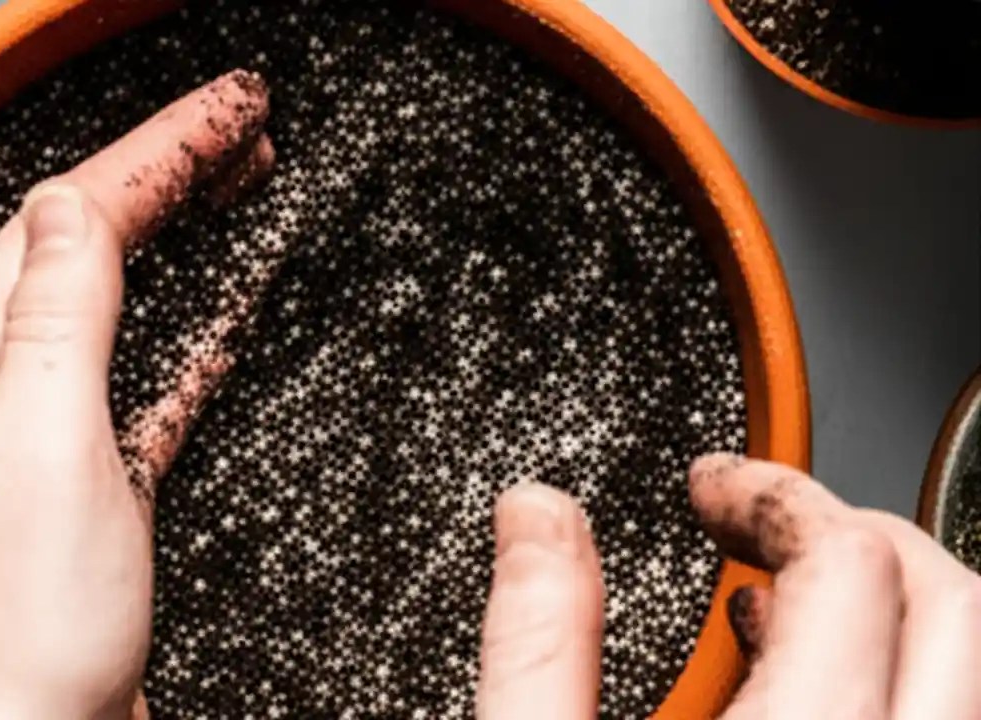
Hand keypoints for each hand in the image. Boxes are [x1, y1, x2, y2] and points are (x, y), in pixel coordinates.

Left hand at [0, 70, 272, 719]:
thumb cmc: (18, 621)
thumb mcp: (41, 441)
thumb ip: (54, 317)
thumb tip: (71, 207)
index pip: (66, 218)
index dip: (153, 154)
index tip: (227, 114)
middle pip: (81, 248)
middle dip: (161, 179)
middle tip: (240, 138)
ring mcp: (33, 439)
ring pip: (110, 307)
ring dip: (172, 245)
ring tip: (229, 196)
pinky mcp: (79, 489)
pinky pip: (132, 387)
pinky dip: (175, 345)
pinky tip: (210, 331)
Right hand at [476, 455, 980, 719]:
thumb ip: (537, 638)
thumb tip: (534, 513)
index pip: (845, 561)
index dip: (770, 489)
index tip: (709, 485)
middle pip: (949, 597)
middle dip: (851, 527)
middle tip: (756, 518)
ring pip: (975, 664)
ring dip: (893, 601)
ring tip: (783, 595)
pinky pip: (954, 716)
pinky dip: (902, 671)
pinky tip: (810, 685)